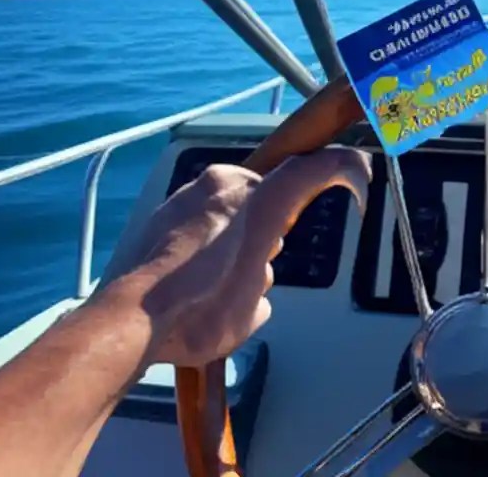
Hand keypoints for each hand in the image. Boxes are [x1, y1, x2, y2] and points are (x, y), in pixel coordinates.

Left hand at [95, 147, 371, 366]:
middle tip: (259, 265)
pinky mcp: (162, 207)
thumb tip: (255, 280)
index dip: (341, 169)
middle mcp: (226, 185)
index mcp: (260, 202)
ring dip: (234, 231)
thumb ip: (263, 285)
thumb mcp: (251, 310)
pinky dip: (204, 237)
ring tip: (217, 278)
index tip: (358, 170)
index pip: (311, 168)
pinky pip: (198, 214)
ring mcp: (189, 193)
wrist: (129, 319)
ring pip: (230, 203)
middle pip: (266, 193)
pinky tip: (191, 275)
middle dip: (269, 223)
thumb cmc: (197, 313)